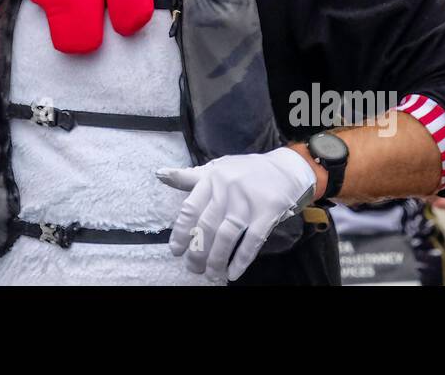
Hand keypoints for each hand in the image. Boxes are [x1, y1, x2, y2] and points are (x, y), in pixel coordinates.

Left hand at [158, 147, 315, 280]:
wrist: (285, 169)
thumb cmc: (246, 172)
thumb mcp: (217, 169)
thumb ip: (190, 177)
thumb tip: (159, 174)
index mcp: (211, 178)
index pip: (190, 208)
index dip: (181, 232)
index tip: (176, 251)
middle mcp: (226, 189)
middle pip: (206, 226)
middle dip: (197, 252)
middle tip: (193, 268)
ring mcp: (247, 201)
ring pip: (226, 236)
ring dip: (216, 260)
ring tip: (211, 275)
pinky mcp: (267, 212)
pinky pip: (252, 240)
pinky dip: (241, 260)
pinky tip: (234, 273)